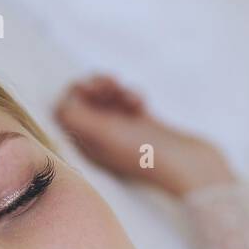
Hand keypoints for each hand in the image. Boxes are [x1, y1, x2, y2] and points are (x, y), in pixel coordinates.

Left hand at [54, 74, 235, 196]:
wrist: (187, 165)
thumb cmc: (142, 152)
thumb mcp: (102, 133)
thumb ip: (75, 116)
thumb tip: (62, 101)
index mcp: (85, 146)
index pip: (65, 114)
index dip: (74, 94)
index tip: (91, 88)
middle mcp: (100, 141)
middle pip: (84, 103)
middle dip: (95, 87)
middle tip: (111, 84)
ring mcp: (122, 133)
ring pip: (107, 100)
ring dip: (115, 90)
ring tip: (129, 96)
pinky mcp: (142, 126)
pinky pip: (128, 102)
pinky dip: (132, 96)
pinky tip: (141, 103)